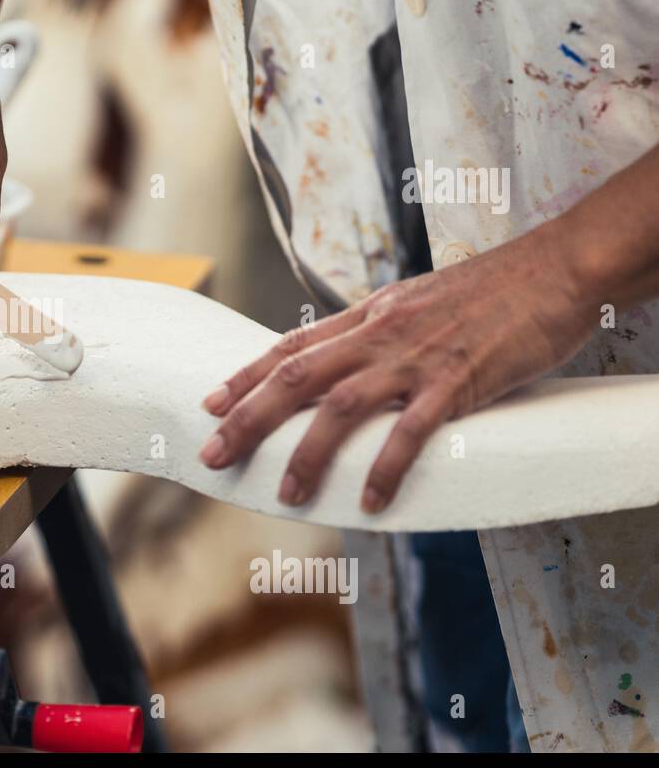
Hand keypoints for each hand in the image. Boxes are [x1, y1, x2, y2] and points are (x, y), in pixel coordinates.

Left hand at [198, 228, 598, 512]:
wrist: (557, 268)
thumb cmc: (494, 289)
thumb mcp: (420, 301)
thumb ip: (382, 330)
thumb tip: (351, 357)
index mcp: (369, 314)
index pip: (292, 346)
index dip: (247, 376)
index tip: (210, 403)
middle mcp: (380, 333)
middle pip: (296, 376)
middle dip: (248, 417)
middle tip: (213, 454)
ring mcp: (416, 357)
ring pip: (341, 406)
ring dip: (307, 453)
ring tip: (285, 493)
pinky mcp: (458, 381)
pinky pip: (411, 431)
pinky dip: (385, 467)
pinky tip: (368, 500)